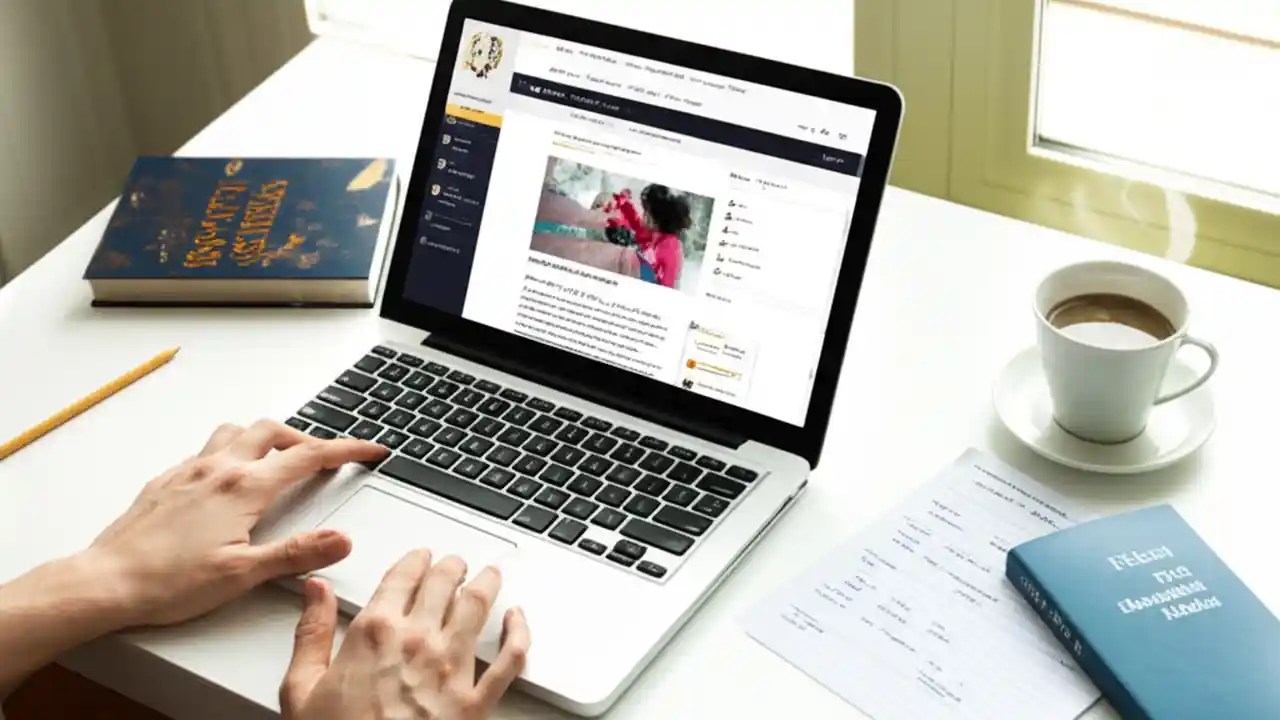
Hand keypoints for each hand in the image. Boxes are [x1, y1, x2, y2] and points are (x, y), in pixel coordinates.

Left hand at [87, 419, 386, 626]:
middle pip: (274, 432)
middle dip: (307, 439)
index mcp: (243, 488)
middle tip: (326, 457)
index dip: (348, 449)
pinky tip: (228, 481)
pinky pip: (207, 451)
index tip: (371, 449)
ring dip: (265, 438)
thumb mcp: (244, 574)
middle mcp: (218, 469)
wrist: (106, 582)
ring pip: (236, 432)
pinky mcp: (167, 481)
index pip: (309, 457)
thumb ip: (297, 552)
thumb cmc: (169, 582)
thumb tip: (341, 539)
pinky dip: (231, 453)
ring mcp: (189, 471)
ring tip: (279, 459)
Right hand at [281, 550, 530, 719]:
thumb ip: (311, 633)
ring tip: (488, 575)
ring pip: (478, 607)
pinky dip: (519, 632)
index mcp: (375, 632)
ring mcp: (452, 669)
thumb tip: (315, 591)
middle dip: (451, 567)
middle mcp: (418, 641)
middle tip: (455, 564)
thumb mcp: (301, 690)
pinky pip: (510, 659)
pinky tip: (518, 618)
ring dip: (485, 584)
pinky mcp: (475, 701)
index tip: (420, 557)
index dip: (414, 561)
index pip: (402, 576)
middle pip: (444, 583)